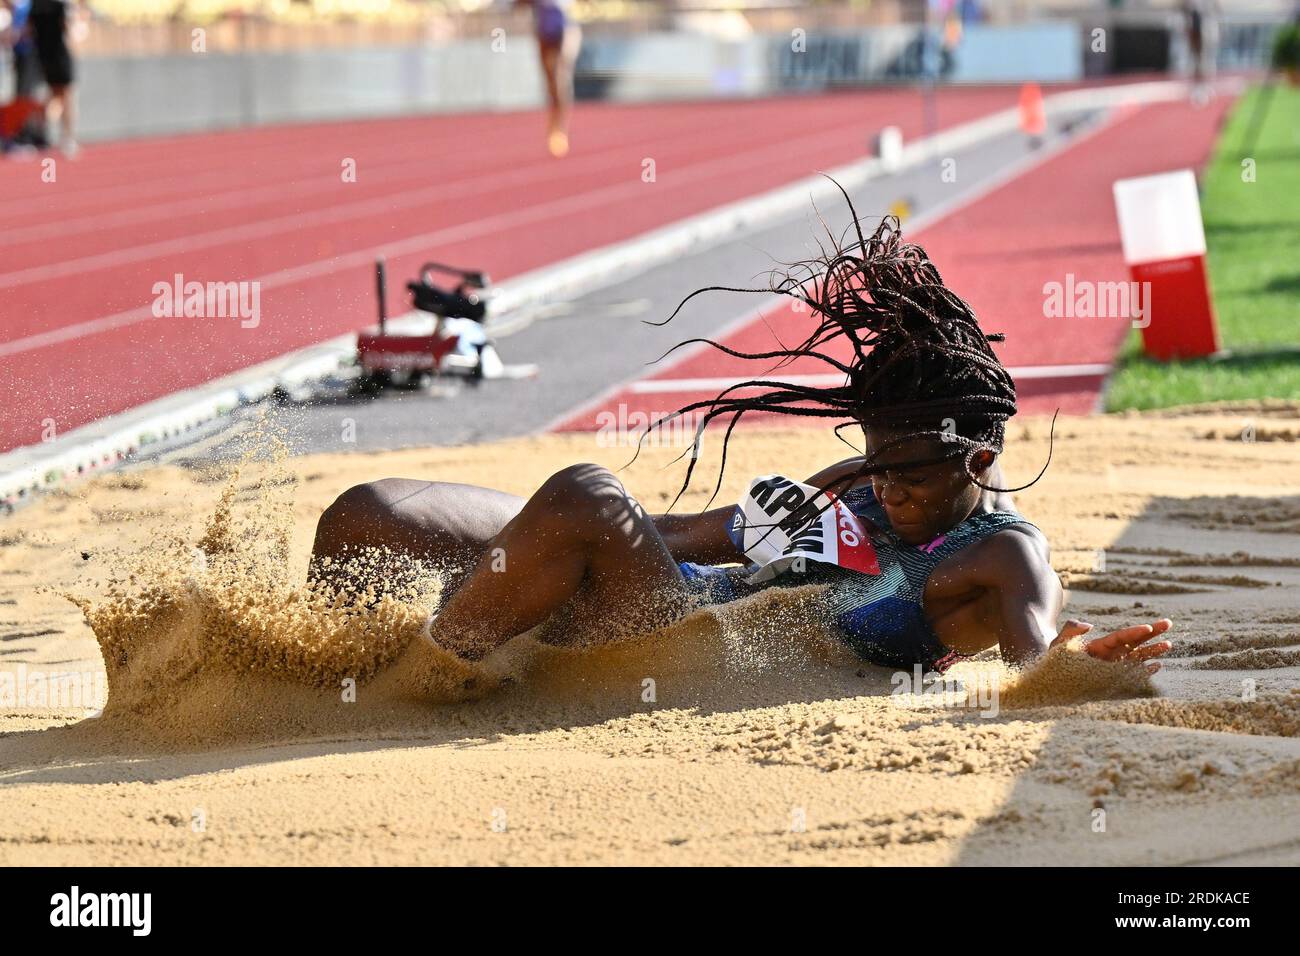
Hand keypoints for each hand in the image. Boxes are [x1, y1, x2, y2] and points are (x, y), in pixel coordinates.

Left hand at [1051, 618, 1172, 673]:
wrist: (1053, 677)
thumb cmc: (1056, 658)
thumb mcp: (1060, 643)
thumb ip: (1071, 630)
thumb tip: (1088, 625)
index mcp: (1101, 644)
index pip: (1121, 636)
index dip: (1134, 631)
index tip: (1148, 626)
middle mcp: (1112, 654)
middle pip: (1135, 641)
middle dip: (1152, 632)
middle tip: (1169, 622)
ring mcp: (1116, 666)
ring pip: (1138, 656)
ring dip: (1153, 651)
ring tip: (1169, 644)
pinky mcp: (1116, 679)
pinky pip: (1133, 674)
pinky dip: (1145, 671)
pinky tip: (1157, 666)